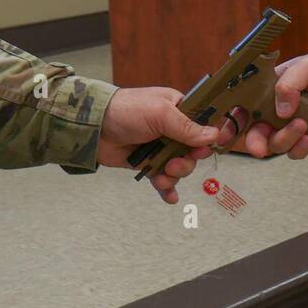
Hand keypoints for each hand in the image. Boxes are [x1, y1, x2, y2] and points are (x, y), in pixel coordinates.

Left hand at [97, 86, 236, 204]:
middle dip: (188, 161)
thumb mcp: (160, 114)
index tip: (211, 148)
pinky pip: (163, 178)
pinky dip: (167, 188)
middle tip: (175, 163)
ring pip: (180, 167)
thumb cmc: (125, 110)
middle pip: (194, 151)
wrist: (93, 127)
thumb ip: (187, 127)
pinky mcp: (148, 163)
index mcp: (180, 110)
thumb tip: (214, 136)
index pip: (205, 125)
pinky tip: (170, 197)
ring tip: (162, 174)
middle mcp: (173, 130)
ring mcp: (160, 147)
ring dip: (175, 175)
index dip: (210, 138)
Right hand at [236, 43, 307, 160]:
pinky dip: (300, 148)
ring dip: (284, 139)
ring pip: (275, 144)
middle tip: (259, 147)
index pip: (240, 107)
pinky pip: (295, 151)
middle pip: (253, 132)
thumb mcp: (307, 66)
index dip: (228, 123)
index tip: (221, 136)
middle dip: (254, 142)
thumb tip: (281, 110)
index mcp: (266, 90)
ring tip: (303, 124)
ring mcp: (290, 124)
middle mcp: (274, 109)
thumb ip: (289, 83)